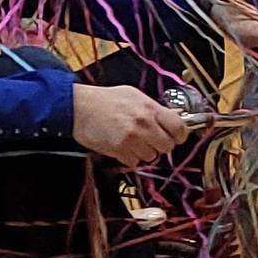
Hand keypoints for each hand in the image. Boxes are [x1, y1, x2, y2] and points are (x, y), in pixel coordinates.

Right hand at [71, 84, 187, 166]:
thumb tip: (174, 116)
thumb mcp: (133, 95)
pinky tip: (120, 145)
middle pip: (167, 146)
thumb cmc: (104, 100)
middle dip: (159, 144)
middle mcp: (143, 124)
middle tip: (149, 138)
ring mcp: (131, 138)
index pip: (179, 128)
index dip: (178, 135)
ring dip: (143, 151)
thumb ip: (154, 108)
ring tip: (130, 140)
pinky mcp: (119, 150)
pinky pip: (134, 162)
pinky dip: (129, 157)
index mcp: (149, 108)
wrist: (78, 107)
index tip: (174, 136)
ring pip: (151, 156)